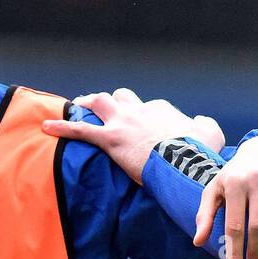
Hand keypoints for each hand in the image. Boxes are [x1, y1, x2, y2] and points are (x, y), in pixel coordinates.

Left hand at [40, 88, 224, 185]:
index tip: (141, 130)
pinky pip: (80, 131)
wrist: (184, 161)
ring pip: (99, 103)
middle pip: (120, 97)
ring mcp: (123, 123)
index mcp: (161, 110)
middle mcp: (140, 110)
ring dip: (86, 105)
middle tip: (101, 111)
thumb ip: (205, 125)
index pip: (148, 107)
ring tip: (77, 108)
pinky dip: (62, 127)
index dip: (142, 117)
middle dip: (110, 103)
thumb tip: (200, 120)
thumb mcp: (211, 134)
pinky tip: (46, 127)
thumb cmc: (199, 152)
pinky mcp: (109, 139)